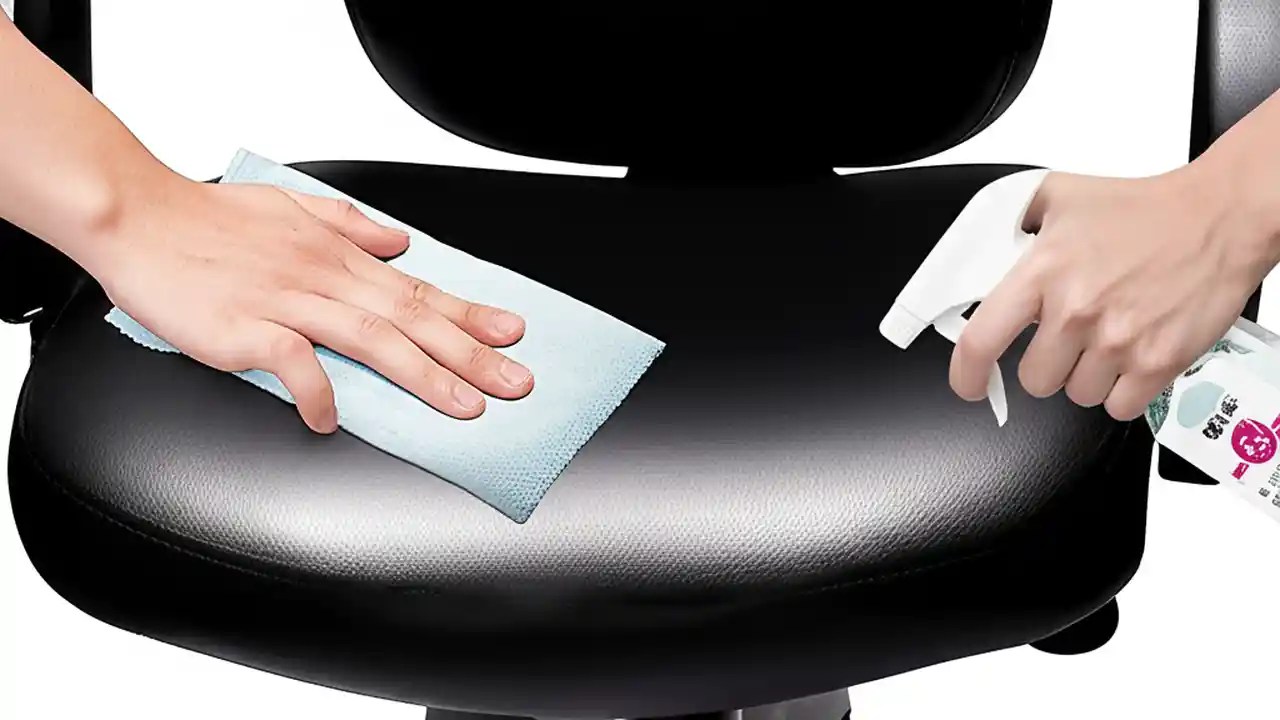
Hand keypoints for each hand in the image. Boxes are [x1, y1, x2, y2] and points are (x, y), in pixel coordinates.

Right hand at [82, 175, 532, 432]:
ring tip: (465, 407)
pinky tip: (331, 422)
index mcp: (336, 255)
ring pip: (371, 338)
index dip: (469, 315)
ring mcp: (286, 300)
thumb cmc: (210, 217)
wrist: (138, 215)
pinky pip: (293, 362)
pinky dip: (317, 392)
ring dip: (424, 375)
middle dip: (470, 353)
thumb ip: (351, 224)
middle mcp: (322, 276)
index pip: (417, 290)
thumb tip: (401, 242)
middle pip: (411, 319)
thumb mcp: (292, 205)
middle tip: (515, 383)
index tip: (512, 334)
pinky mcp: (245, 325)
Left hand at [950, 167, 1273, 420]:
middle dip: (1047, 364)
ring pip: (1077, 394)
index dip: (967, 374)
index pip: (982, 341)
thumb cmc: (1143, 209)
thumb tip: (983, 246)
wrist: (1218, 217)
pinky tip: (1132, 356)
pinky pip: (1119, 407)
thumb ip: (1013, 220)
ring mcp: (1118, 341)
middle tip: (1069, 336)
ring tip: (1108, 336)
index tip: (969, 384)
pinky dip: (1123, 391)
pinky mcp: (1157, 363)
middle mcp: (1076, 310)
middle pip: (1035, 380)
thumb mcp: (1060, 196)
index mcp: (1043, 271)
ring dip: (1087, 375)